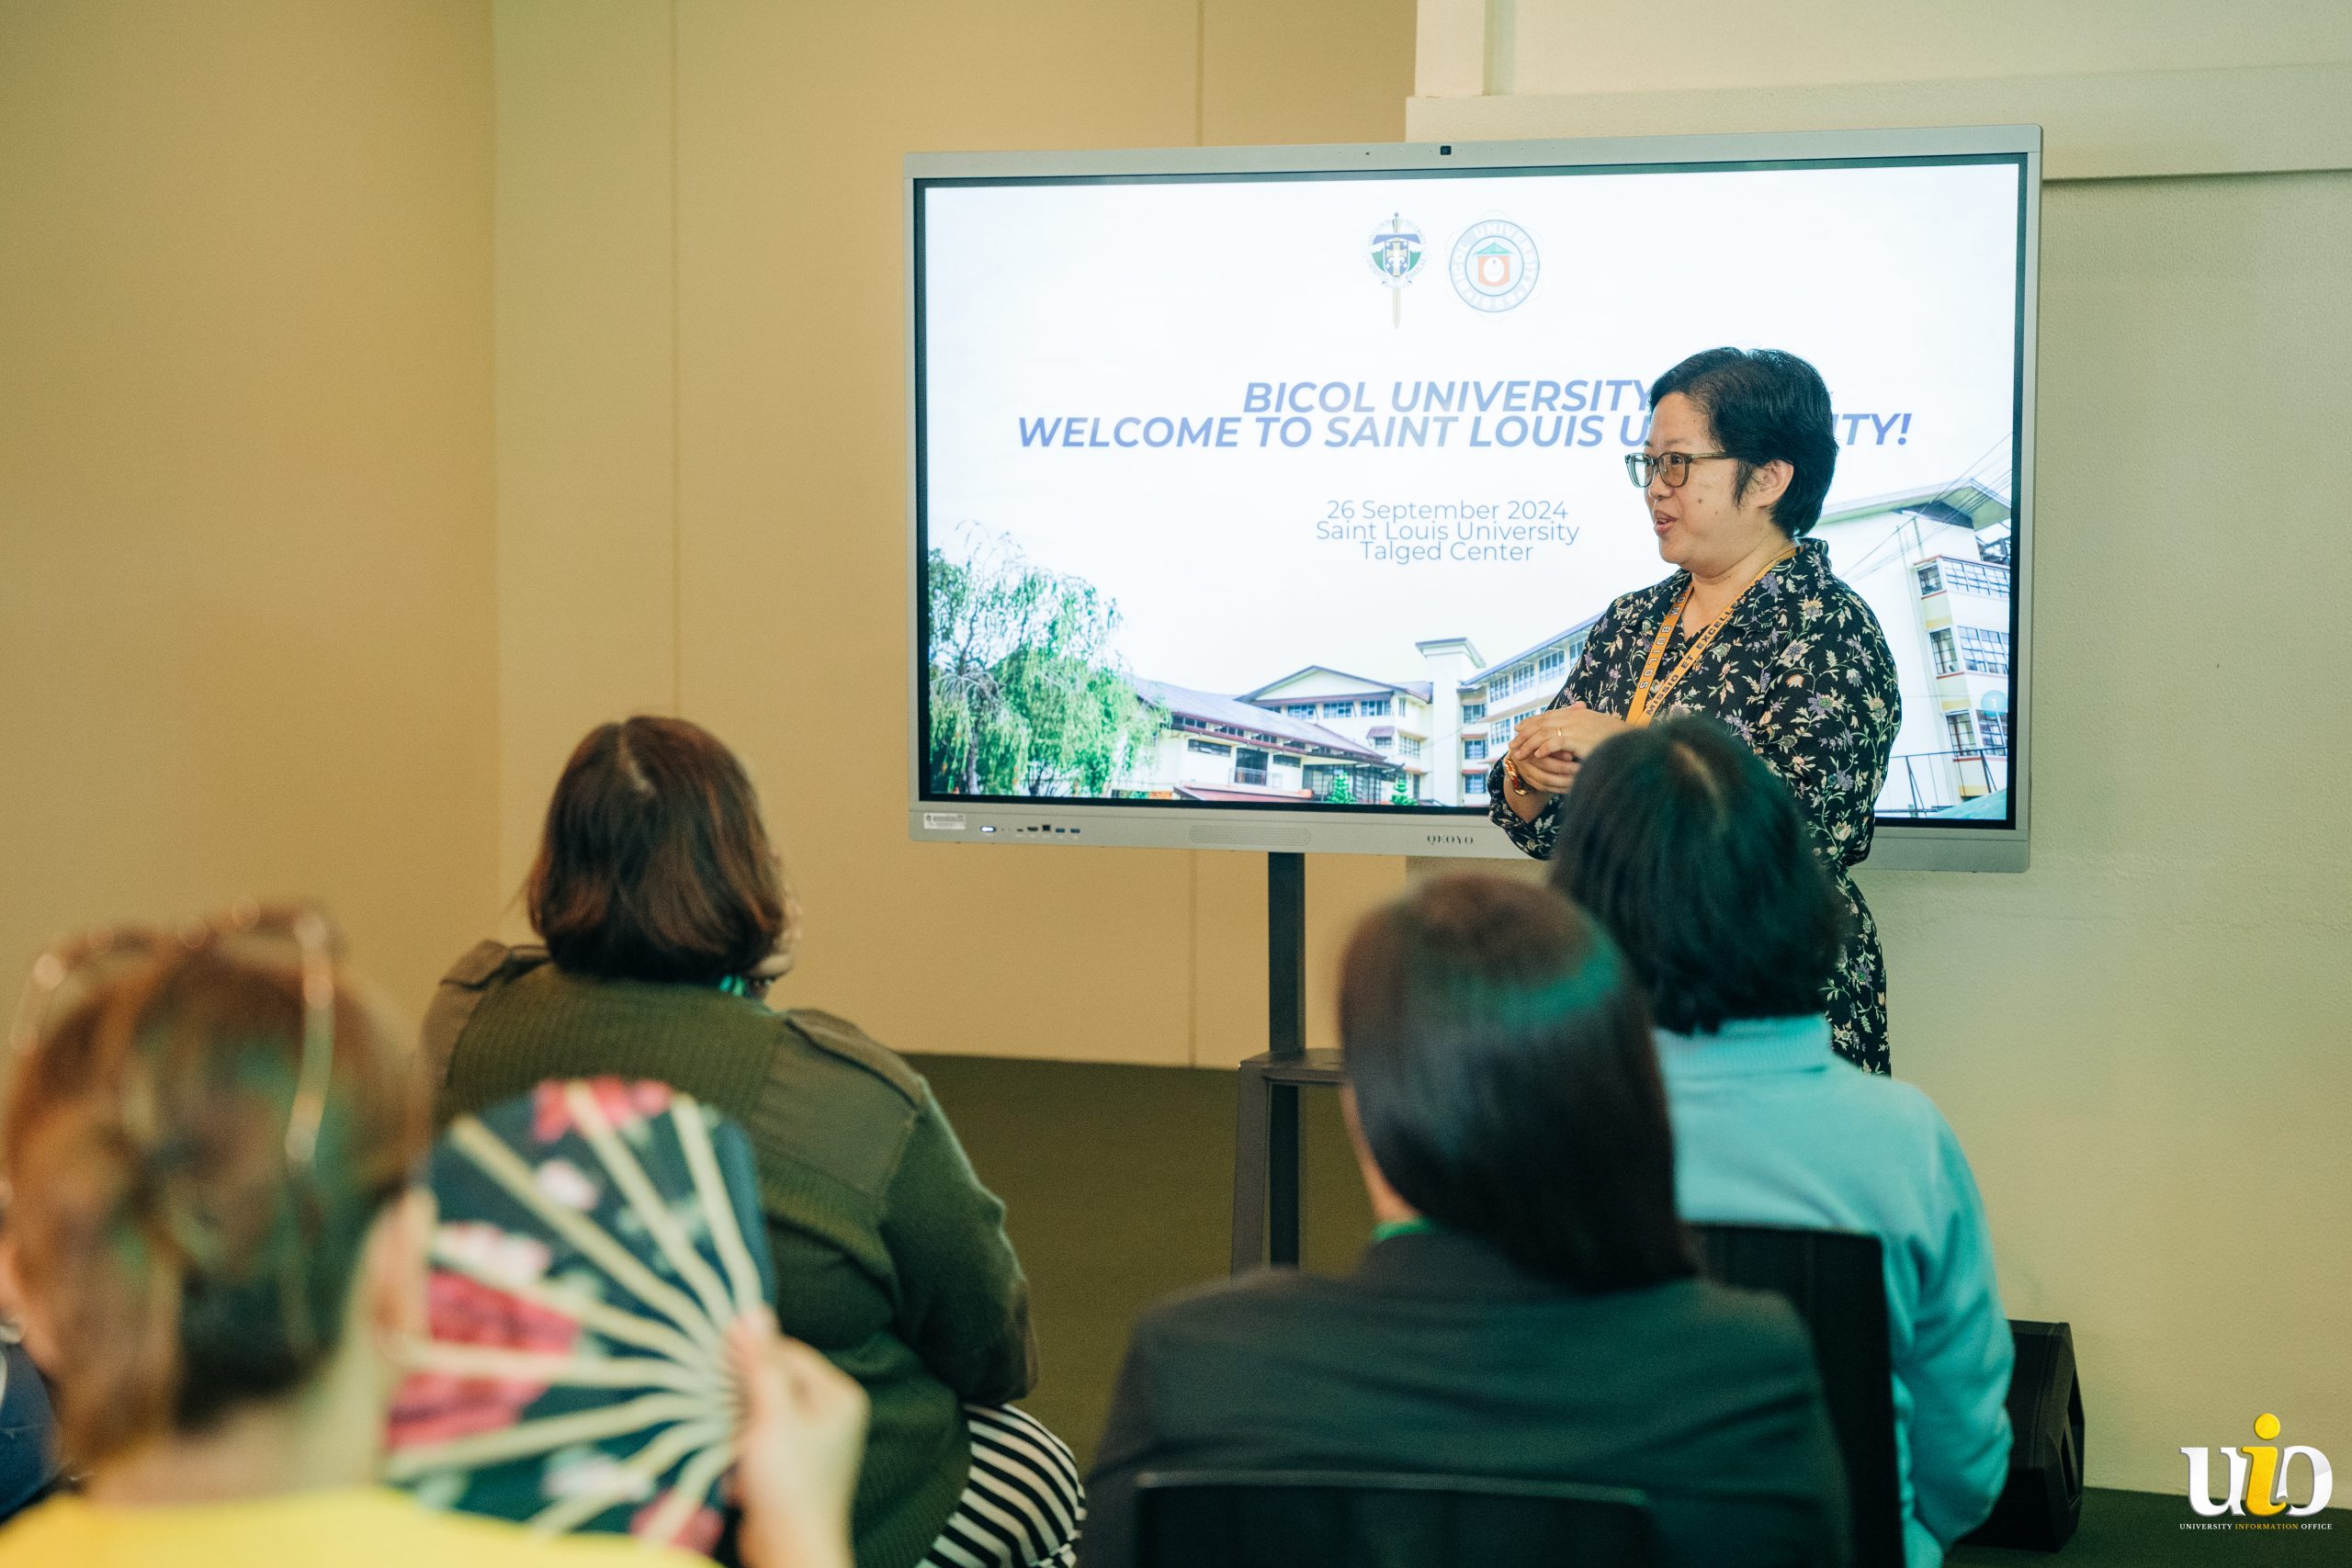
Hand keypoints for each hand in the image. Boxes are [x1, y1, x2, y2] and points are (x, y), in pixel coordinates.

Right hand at [730, 1310, 866, 1567]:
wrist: (790, 1551)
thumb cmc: (789, 1484)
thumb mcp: (772, 1416)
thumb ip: (762, 1365)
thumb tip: (753, 1311)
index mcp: (838, 1394)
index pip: (788, 1353)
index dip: (751, 1352)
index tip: (711, 1350)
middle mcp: (830, 1413)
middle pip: (774, 1380)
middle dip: (740, 1388)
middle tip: (705, 1388)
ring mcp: (810, 1441)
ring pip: (761, 1410)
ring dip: (734, 1419)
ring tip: (716, 1427)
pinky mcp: (789, 1465)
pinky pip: (758, 1439)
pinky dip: (739, 1445)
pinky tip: (728, 1459)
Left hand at [1507, 703, 1627, 772]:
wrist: (1633, 743)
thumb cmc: (1618, 741)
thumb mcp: (1599, 731)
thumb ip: (1584, 730)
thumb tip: (1572, 737)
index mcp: (1579, 714)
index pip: (1550, 715)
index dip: (1533, 721)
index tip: (1519, 729)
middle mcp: (1576, 717)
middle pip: (1543, 722)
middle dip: (1525, 733)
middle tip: (1512, 743)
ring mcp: (1576, 727)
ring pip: (1544, 733)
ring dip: (1529, 743)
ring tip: (1518, 754)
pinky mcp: (1578, 739)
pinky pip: (1554, 742)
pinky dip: (1543, 749)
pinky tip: (1536, 757)